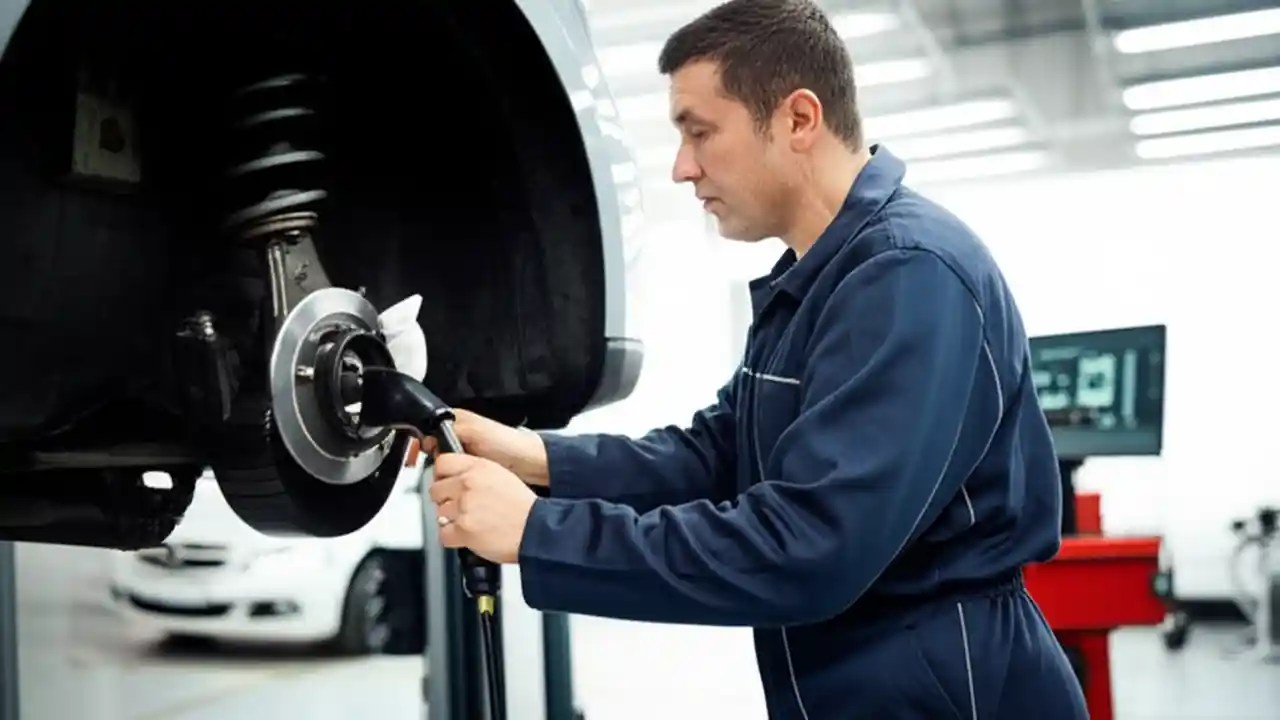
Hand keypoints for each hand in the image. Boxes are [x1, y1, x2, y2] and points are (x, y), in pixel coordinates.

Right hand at [418, 409, 548, 487]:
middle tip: (444, 466)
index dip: (426, 442)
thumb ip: (449, 431)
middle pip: (435, 448)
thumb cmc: (507, 442)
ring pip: (444, 462)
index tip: (425, 455)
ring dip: (446, 470)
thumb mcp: (474, 431)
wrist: (528, 462)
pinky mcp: (472, 466)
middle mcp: (459, 433)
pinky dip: (455, 477)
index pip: (430, 429)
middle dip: (437, 459)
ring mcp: (465, 450)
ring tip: (453, 474)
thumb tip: (429, 438)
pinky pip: (455, 472)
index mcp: (457, 419)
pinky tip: (459, 479)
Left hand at [429, 452, 538, 563]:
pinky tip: (467, 536)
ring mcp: (464, 507)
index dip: (441, 476)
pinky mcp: (463, 530)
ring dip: (451, 521)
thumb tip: (455, 479)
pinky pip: (443, 534)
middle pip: (435, 491)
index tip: (445, 484)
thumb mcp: (501, 476)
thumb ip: (476, 473)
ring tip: (470, 523)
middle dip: (445, 501)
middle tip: (459, 508)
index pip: (442, 464)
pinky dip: (452, 538)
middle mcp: (468, 484)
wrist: (535, 529)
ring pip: (439, 514)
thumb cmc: (523, 507)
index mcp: (478, 467)